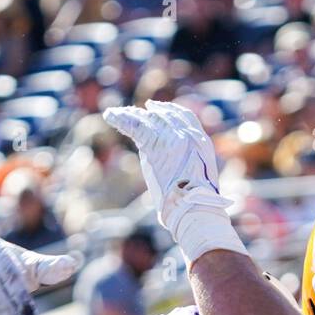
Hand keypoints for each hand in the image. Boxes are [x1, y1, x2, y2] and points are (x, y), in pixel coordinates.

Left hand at [103, 100, 246, 265]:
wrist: (194, 205)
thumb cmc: (199, 201)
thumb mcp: (204, 178)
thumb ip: (193, 167)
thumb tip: (183, 174)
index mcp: (201, 141)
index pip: (185, 117)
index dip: (172, 111)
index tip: (162, 110)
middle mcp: (187, 134)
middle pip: (166, 116)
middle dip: (154, 112)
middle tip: (144, 110)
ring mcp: (170, 138)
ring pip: (149, 120)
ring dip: (133, 115)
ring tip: (119, 113)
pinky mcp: (154, 146)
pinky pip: (134, 126)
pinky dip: (121, 119)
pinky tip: (111, 116)